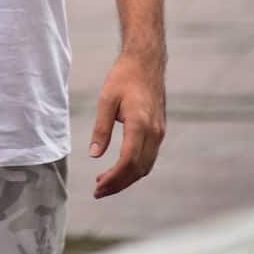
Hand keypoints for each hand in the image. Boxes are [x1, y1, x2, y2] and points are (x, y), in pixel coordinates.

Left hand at [88, 52, 165, 197]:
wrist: (146, 62)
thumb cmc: (124, 77)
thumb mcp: (107, 99)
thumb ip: (101, 129)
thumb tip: (94, 154)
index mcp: (140, 123)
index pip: (128, 161)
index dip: (114, 178)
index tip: (98, 186)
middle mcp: (154, 132)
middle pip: (138, 169)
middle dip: (118, 184)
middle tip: (98, 190)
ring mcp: (159, 132)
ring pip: (145, 166)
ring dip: (127, 178)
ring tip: (105, 182)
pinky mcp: (159, 130)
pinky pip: (149, 157)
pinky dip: (135, 168)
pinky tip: (120, 169)